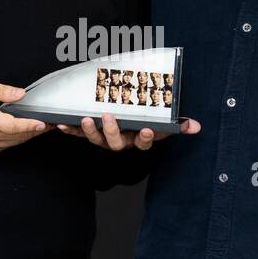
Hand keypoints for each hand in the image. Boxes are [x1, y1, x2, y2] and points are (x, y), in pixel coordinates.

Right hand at [0, 78, 49, 153]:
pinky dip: (18, 139)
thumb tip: (20, 94)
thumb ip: (2, 91)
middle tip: (51, 123)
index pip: (14, 126)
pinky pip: (8, 145)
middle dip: (35, 130)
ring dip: (28, 135)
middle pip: (19, 135)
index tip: (43, 123)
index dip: (30, 125)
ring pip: (15, 142)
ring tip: (42, 127)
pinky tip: (25, 131)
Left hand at [55, 114, 200, 150]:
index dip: (145, 137)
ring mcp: (105, 139)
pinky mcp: (90, 133)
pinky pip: (78, 134)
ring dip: (90, 130)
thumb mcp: (162, 120)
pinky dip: (69, 129)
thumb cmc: (145, 118)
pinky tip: (59, 123)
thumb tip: (197, 127)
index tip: (146, 129)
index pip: (145, 142)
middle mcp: (123, 141)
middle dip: (112, 131)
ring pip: (98, 140)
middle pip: (117, 142)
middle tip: (108, 116)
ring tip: (85, 119)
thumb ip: (178, 124)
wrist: (125, 115)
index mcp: (139, 138)